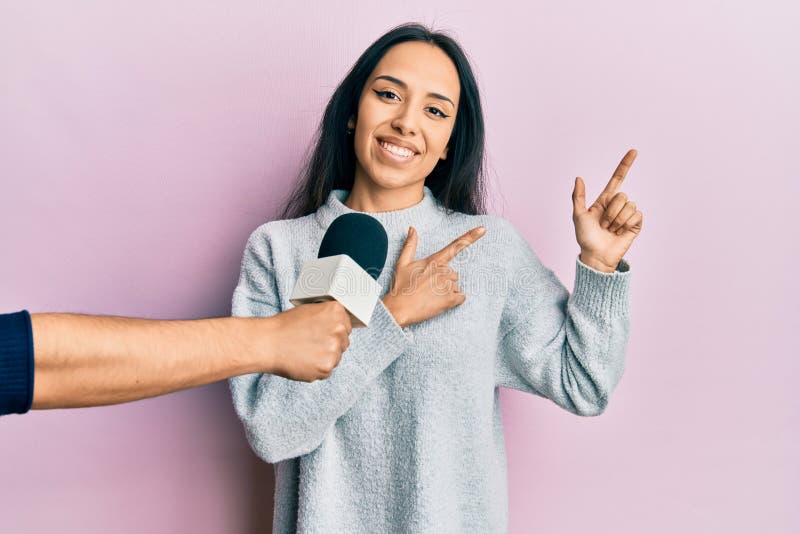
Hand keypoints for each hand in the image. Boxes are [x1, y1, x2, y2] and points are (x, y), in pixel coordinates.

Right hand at [261, 300, 351, 381]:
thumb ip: (328, 318)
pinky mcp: (326, 367)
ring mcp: (334, 349)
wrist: (268, 343)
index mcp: (336, 311)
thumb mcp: (310, 311)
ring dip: (324, 357)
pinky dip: (316, 369)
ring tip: (304, 352)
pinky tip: (303, 361)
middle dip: (331, 345)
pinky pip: (326, 370)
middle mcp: (339, 329)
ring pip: (336, 358)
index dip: (334, 331)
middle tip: (311, 344)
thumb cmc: (284, 326)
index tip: (323, 334)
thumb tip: (338, 325)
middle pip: (343, 342)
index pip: (347, 326)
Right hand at [382, 226, 486, 327]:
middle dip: (444, 281)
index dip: (470, 237)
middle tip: (428, 289)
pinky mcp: (450, 299)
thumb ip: (410, 245)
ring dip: (447, 292)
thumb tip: (413, 228)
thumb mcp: (402, 263)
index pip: (455, 246)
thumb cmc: (400, 287)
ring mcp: (447, 285)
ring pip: (455, 286)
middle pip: (453, 274)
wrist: (399, 309)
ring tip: (431, 296)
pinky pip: (461, 297)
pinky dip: (453, 301)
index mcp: (433, 261)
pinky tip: (439, 303)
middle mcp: (442, 271)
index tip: (483, 229)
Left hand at [572, 149, 643, 271]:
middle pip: (621, 195)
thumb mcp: (578, 216)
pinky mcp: (636, 224)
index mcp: (605, 200)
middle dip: (610, 212)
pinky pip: (636, 215)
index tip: (634, 151)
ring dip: (617, 220)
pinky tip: (620, 233)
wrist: (596, 255)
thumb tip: (579, 177)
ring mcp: (627, 214)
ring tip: (610, 230)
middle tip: (603, 225)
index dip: (625, 164)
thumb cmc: (585, 237)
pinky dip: (626, 224)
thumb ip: (578, 196)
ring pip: (629, 205)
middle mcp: (617, 205)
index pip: (617, 178)